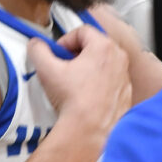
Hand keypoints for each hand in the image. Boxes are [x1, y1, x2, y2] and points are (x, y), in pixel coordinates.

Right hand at [28, 25, 130, 143]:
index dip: (65, 40)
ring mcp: (124, 76)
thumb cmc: (74, 100)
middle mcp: (119, 58)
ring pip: (103, 63)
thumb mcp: (47, 70)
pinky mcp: (126, 93)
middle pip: (94, 46)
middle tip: (63, 67)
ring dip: (87, 68)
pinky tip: (85, 96)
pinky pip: (110, 80)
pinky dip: (98, 84)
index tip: (57, 53)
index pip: (82, 31)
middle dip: (76, 54)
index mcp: (103, 47)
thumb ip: (38, 51)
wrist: (89, 130)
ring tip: (73, 83)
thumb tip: (36, 45)